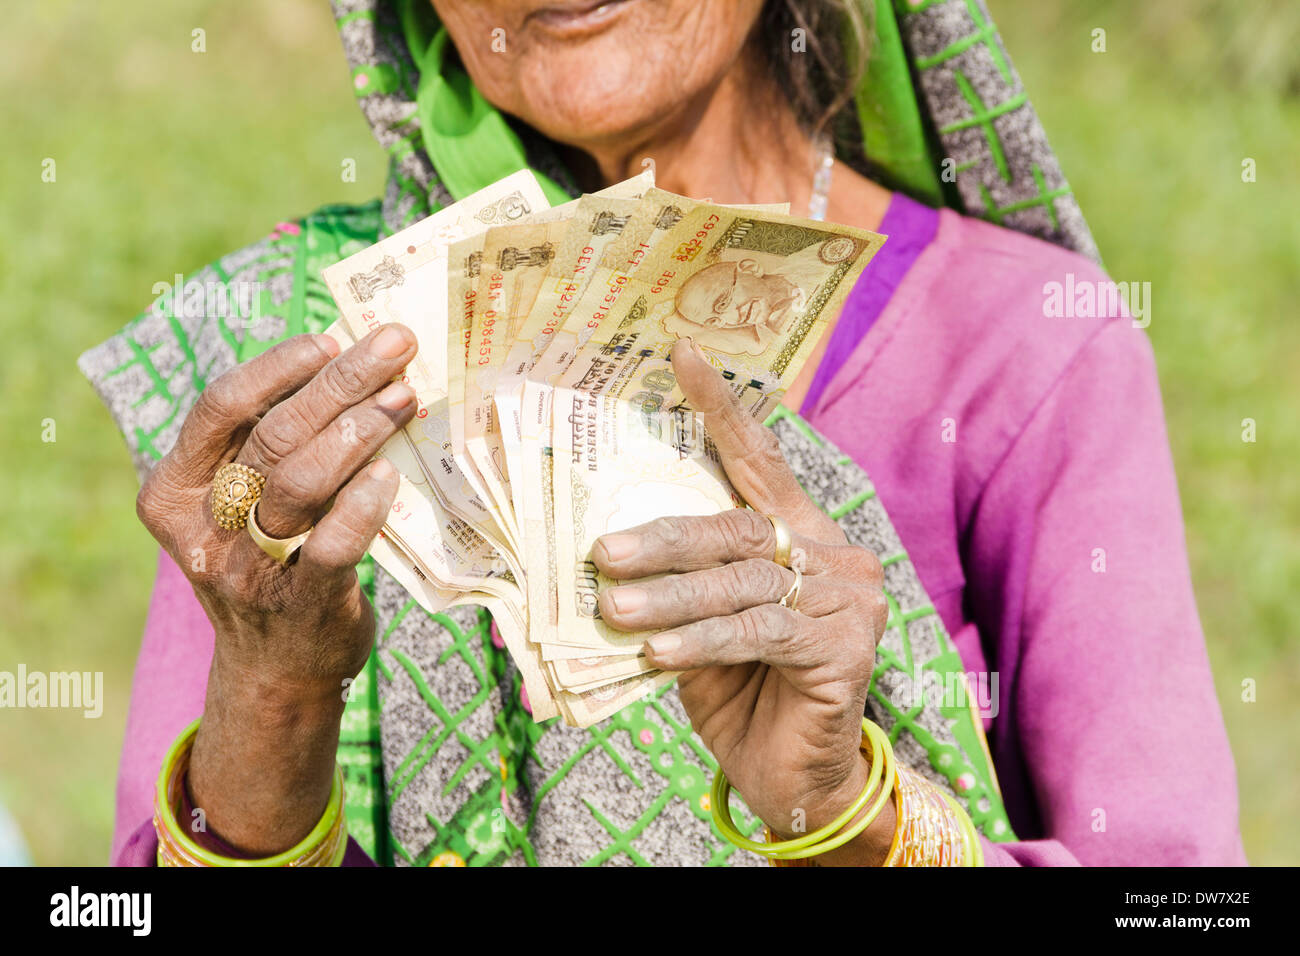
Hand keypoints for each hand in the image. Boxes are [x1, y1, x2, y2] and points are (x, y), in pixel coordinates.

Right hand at [135, 324, 418, 852]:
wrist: (279, 671)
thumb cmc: (272, 563)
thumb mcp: (244, 504)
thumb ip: (270, 447)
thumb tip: (346, 364)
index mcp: (175, 491)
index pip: (219, 408)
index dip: (277, 367)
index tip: (329, 339)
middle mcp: (203, 529)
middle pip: (273, 434)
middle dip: (341, 381)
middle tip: (394, 345)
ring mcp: (249, 570)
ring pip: (301, 480)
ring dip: (361, 429)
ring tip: (404, 397)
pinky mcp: (301, 605)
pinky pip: (333, 544)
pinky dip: (364, 504)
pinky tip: (390, 473)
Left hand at [594, 339, 891, 864]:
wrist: (794, 778)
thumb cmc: (739, 692)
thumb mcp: (695, 630)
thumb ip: (674, 586)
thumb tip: (599, 553)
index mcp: (795, 533)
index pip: (756, 459)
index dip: (719, 408)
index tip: (680, 354)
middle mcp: (830, 553)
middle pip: (738, 527)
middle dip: (664, 538)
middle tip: (602, 552)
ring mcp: (848, 599)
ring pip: (742, 583)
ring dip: (671, 598)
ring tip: (613, 610)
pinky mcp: (846, 647)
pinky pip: (760, 632)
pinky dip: (703, 642)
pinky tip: (658, 654)